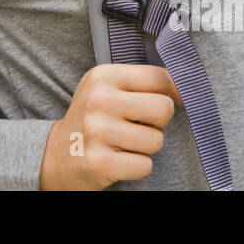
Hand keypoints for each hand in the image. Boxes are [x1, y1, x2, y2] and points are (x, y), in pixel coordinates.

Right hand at [39, 64, 180, 189]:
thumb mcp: (107, 89)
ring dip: (146, 147)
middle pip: (163, 109)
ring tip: (125, 143)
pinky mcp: (99, 162)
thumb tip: (187, 90)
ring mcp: (97, 131)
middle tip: (139, 126)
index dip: (172, 92)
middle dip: (159, 123)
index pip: (158, 77)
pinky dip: (137, 167)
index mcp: (103, 76)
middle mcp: (98, 100)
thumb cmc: (92, 119)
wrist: (55, 155)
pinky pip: (145, 165)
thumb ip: (143, 83)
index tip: (168, 101)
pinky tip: (119, 159)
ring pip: (156, 140)